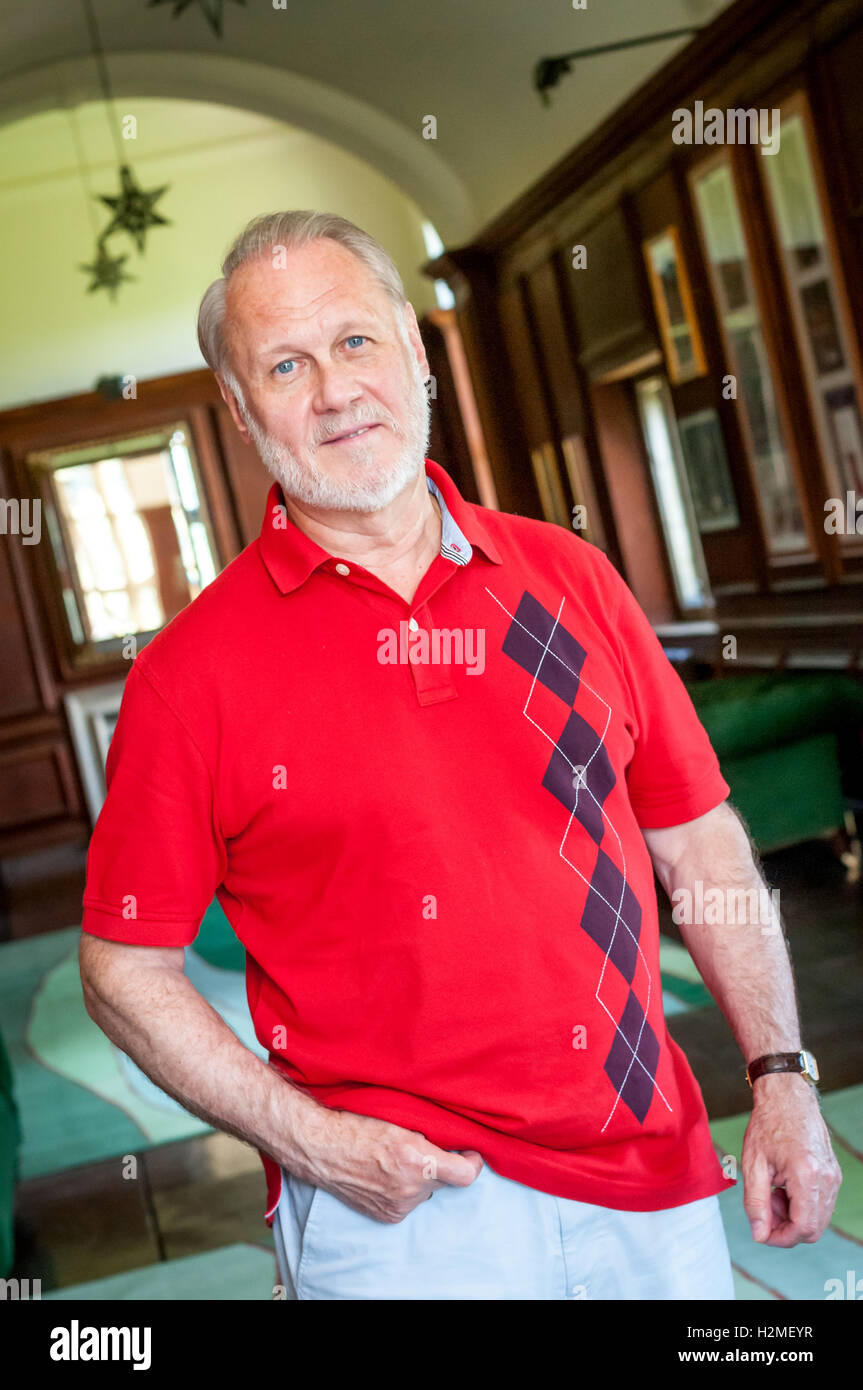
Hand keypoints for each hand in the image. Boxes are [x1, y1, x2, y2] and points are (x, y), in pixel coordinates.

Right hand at [289, 1107, 483, 1222]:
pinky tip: (387, 1175)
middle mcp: (411, 1188)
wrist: (321, 1149)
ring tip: (397, 1161)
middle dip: (441, 1166)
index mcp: (417, 1160)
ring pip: (426, 1192)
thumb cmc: (357, 1126)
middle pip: (445, 1181)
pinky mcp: (388, 1217)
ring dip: (421, 1179)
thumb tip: (453, 1142)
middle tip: (423, 1148)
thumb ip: (430, 1134)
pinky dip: (405, 1190)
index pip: (465, 1175)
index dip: (473, 1163)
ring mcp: (399, 1205)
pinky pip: (409, 1203)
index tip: (470, 1153)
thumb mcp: (399, 1120)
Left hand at [742, 1073, 841, 1246]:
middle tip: (765, 1205)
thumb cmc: (767, 1125)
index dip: (781, 1238)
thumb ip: (755, 1203)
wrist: (786, 1097)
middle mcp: (827, 1179)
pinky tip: (783, 1185)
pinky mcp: (834, 1174)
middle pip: (813, 1228)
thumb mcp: (753, 1164)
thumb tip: (759, 1234)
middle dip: (786, 1227)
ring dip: (793, 1216)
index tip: (762, 1232)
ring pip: (818, 1218)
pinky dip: (802, 1204)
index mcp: (807, 1175)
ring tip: (772, 1191)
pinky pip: (821, 1204)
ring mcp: (834, 1177)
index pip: (803, 1228)